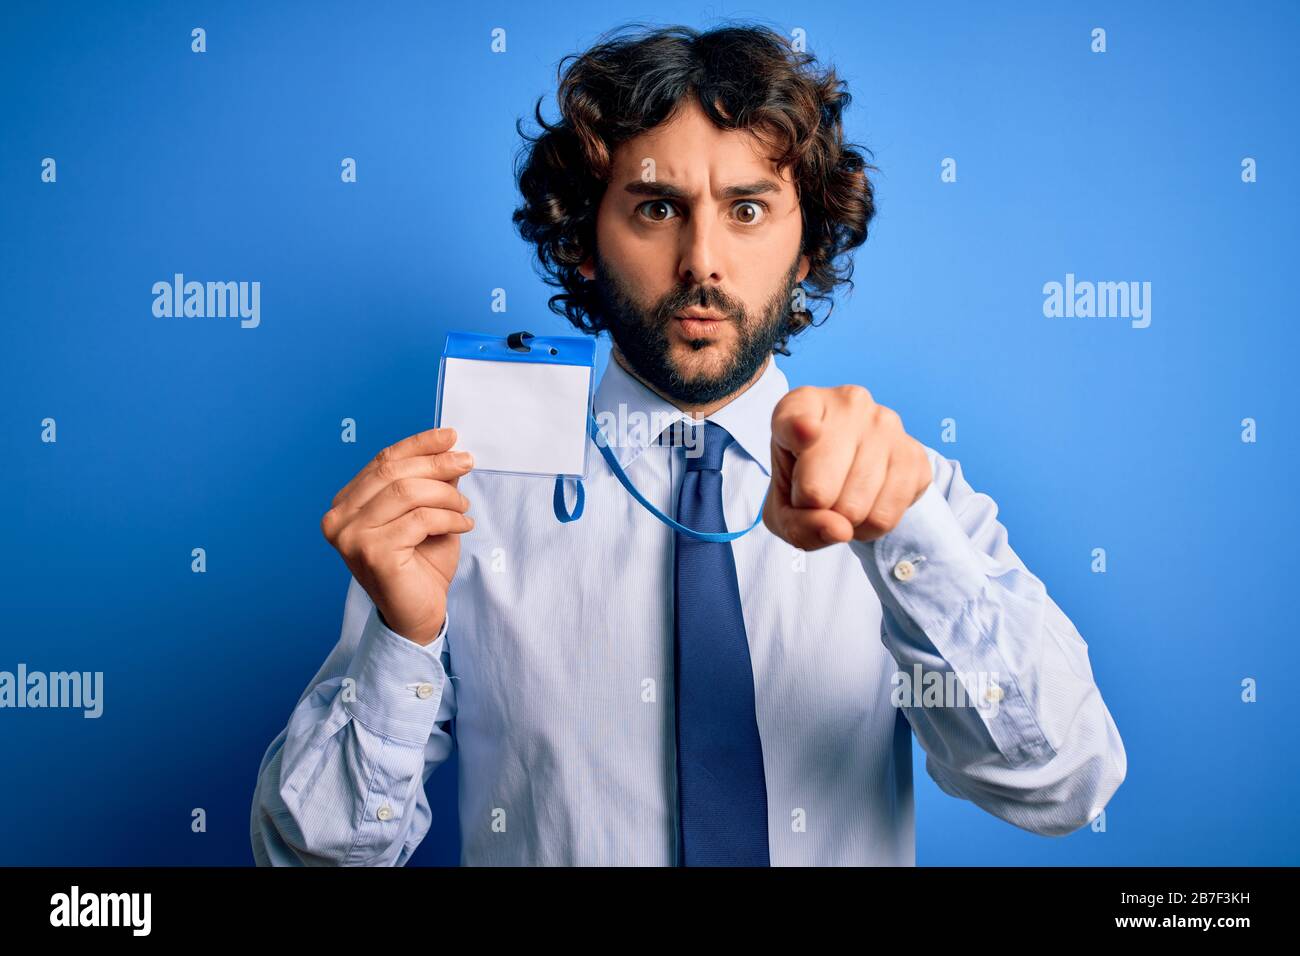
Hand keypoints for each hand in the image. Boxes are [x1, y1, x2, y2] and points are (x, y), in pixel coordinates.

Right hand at [321, 427, 474, 645]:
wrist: (418, 615)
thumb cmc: (420, 565)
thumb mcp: (428, 514)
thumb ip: (430, 483)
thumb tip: (448, 449)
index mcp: (346, 504)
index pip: (383, 461)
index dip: (418, 444)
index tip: (450, 436)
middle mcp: (339, 518)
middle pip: (393, 472)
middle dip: (436, 463)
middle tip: (467, 462)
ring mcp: (350, 536)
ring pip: (407, 492)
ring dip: (445, 494)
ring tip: (464, 506)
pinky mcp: (372, 553)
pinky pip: (419, 519)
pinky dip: (448, 517)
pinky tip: (463, 525)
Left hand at [763, 386, 931, 550]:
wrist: (851, 469)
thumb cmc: (807, 480)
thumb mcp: (784, 506)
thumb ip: (797, 524)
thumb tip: (841, 530)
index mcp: (801, 404)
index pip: (796, 418)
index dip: (798, 428)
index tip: (806, 430)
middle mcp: (848, 404)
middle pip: (820, 491)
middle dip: (815, 513)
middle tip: (819, 498)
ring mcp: (886, 425)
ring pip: (856, 508)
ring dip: (845, 523)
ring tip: (842, 501)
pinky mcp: (914, 453)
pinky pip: (887, 516)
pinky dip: (870, 528)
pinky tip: (866, 506)